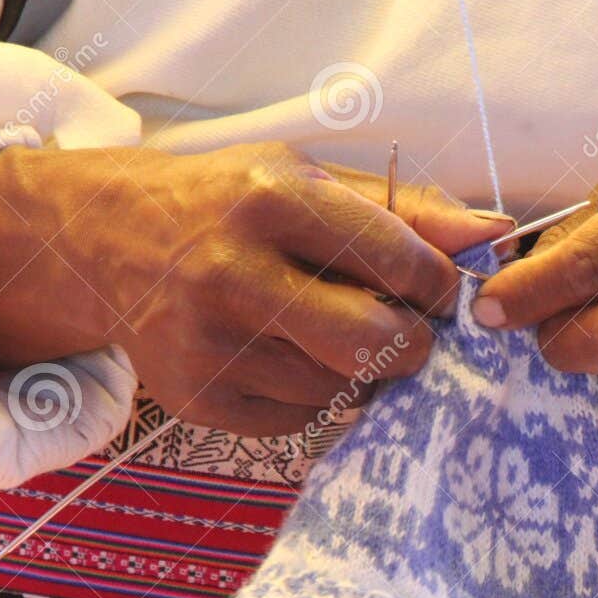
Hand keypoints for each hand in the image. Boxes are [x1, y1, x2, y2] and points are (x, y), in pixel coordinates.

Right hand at [0, 141, 512, 435]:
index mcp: (268, 199)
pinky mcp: (199, 399)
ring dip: (359, 371)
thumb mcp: (306, 180)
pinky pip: (300, 417)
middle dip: (412, 346)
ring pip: (340, 388)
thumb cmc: (227, 205)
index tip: (437, 290)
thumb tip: (494, 233)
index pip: (394, 258)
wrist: (103, 241)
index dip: (436, 284)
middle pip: (372, 344)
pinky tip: (285, 356)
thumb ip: (403, 210)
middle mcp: (232, 272)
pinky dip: (313, 394)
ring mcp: (209, 344)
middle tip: (408, 334)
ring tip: (327, 332)